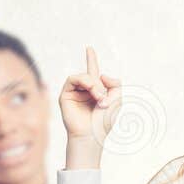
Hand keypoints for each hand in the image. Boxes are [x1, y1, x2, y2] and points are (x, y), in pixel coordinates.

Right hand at [59, 46, 121, 161]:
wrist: (92, 135)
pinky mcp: (65, 95)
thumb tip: (100, 75)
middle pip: (91, 74)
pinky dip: (84, 82)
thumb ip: (115, 83)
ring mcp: (74, 93)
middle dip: (100, 85)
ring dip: (93, 84)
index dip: (91, 60)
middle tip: (104, 99)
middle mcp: (84, 91)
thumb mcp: (118, 100)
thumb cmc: (104, 122)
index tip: (89, 48)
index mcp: (96, 92)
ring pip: (83, 76)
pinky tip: (91, 92)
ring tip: (98, 97)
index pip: (93, 73)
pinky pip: (73, 78)